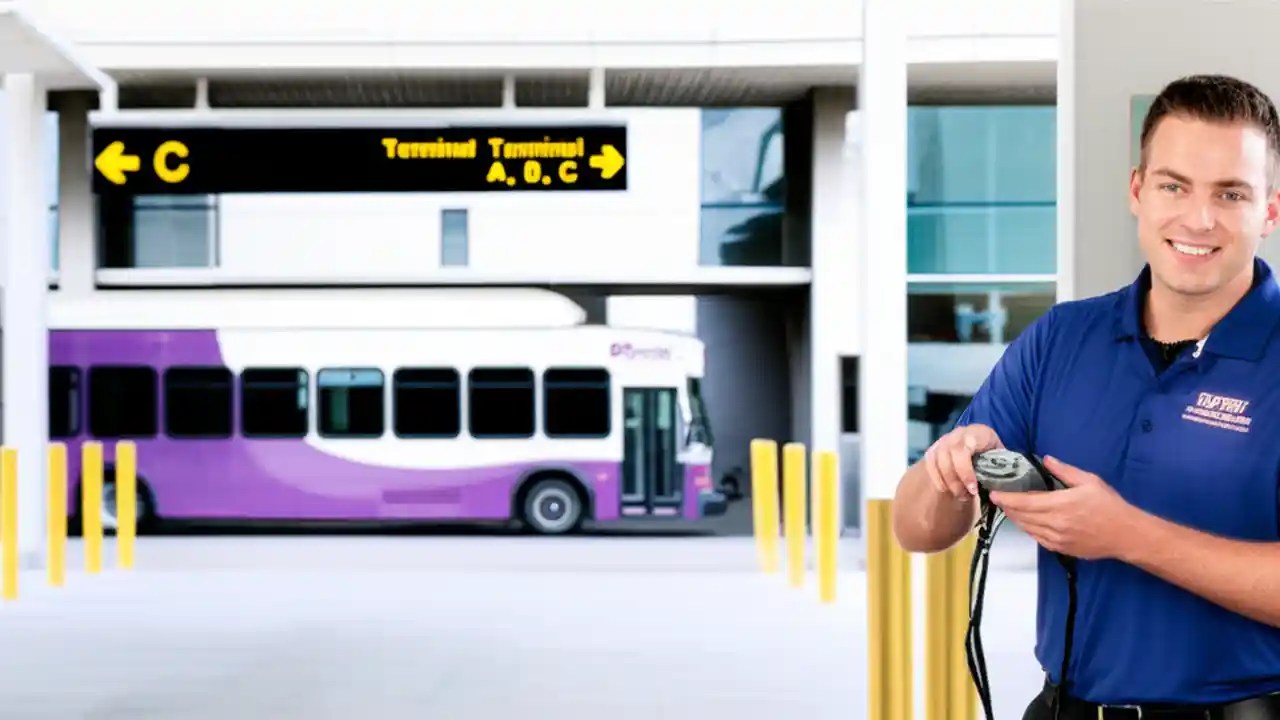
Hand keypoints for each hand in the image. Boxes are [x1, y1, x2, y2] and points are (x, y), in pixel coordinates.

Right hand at [923, 424, 1002, 499]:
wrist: (985, 443)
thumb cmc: (995, 453)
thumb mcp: (1002, 458)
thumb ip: (997, 470)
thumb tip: (997, 492)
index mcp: (977, 433)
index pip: (962, 449)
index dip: (965, 471)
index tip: (973, 489)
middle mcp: (957, 434)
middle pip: (947, 456)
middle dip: (955, 480)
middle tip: (967, 496)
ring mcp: (944, 440)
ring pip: (936, 461)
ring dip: (947, 482)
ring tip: (960, 495)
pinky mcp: (934, 449)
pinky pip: (930, 465)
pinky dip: (937, 479)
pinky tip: (947, 489)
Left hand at [989, 456, 1138, 560]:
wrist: (1126, 535)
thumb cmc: (1109, 506)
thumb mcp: (1089, 481)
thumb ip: (1064, 471)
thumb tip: (1046, 460)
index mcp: (1060, 505)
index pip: (1024, 502)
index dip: (1006, 498)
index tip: (994, 492)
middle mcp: (1055, 524)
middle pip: (1021, 516)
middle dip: (1006, 507)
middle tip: (997, 497)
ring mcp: (1057, 538)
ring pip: (1026, 528)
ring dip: (1015, 518)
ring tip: (1008, 508)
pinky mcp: (1060, 549)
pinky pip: (1036, 538)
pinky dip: (1027, 529)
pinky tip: (1025, 521)